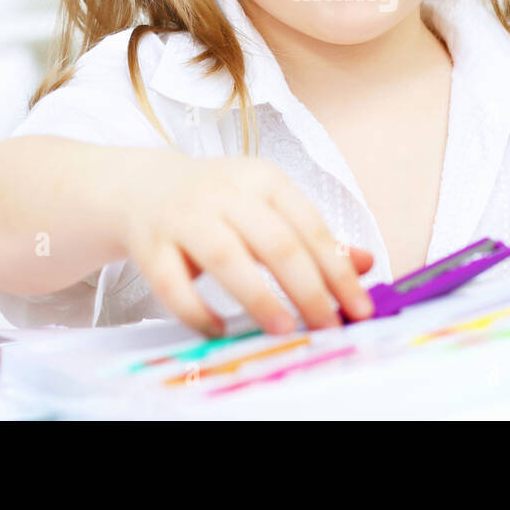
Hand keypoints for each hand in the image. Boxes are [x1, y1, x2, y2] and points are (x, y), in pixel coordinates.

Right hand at [120, 155, 374, 336]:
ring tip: (285, 329)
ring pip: (226, 257)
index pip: (309, 225)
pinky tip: (220, 329)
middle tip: (329, 326)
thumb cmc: (219, 202)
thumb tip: (365, 263)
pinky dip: (197, 310)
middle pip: (275, 242)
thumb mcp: (269, 206)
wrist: (144, 188)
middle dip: (308, 289)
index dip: (338, 270)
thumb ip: (314, 236)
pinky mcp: (151, 246)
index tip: (359, 307)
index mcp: (263, 179)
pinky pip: (174, 284)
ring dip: (259, 296)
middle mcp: (225, 193)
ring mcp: (185, 217)